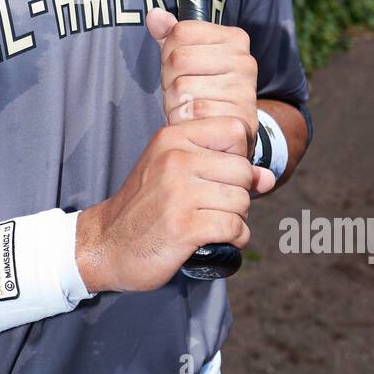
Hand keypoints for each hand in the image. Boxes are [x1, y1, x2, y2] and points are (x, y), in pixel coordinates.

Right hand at [74, 116, 275, 293]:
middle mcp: (175, 159)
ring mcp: (179, 193)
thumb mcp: (174, 173)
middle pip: (243, 170)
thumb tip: (267, 177)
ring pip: (242, 201)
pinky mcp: (184, 227)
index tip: (222, 175)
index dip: (239, 155)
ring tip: (209, 223)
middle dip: (237, 194)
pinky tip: (214, 240)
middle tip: (212, 207)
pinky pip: (235, 228)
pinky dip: (234, 239)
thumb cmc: (145, 207)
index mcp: (173, 138)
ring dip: (235, 219)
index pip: (235, 130)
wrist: (105, 243)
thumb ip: (221, 167)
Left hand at [145, 7, 258, 157]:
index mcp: (234, 38)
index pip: (181, 32)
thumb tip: (154, 15)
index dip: (169, 52)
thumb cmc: (206, 90)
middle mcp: (244, 60)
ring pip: (182, 87)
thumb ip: (171, 35)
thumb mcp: (188, 57)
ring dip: (174, 103)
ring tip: (186, 108)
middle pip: (178, 59)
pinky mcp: (238, 117)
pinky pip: (192, 113)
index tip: (179, 67)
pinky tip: (192, 122)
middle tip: (179, 92)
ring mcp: (243, 89)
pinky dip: (183, 121)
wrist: (230, 132)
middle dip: (169, 79)